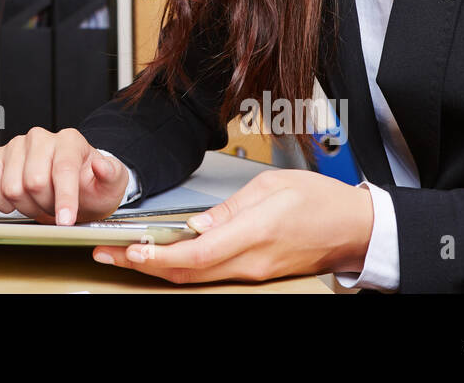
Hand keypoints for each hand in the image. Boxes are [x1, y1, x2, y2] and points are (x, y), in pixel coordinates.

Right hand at [0, 127, 129, 223]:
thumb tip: (102, 164)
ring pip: (11, 188)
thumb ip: (111, 173)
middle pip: (34, 182)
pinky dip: (1, 202)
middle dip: (46, 205)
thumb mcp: (112, 182)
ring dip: (26, 206)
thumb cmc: (91, 185)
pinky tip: (15, 203)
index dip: (64, 198)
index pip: (63, 169)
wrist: (73, 186)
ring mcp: (17, 146)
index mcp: (69, 140)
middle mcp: (41, 138)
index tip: (65, 221)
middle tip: (56, 208)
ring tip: (40, 203)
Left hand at [91, 169, 373, 283]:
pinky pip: (210, 273)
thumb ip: (229, 208)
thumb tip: (195, 224)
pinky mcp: (255, 272)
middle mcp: (250, 261)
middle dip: (142, 264)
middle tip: (108, 253)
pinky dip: (180, 266)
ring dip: (157, 267)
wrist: (355, 227)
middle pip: (186, 272)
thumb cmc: (321, 200)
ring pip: (194, 276)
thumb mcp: (272, 187)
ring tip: (125, 253)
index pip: (195, 253)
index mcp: (254, 234)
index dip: (157, 255)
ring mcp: (252, 271)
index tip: (128, 248)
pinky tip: (161, 256)